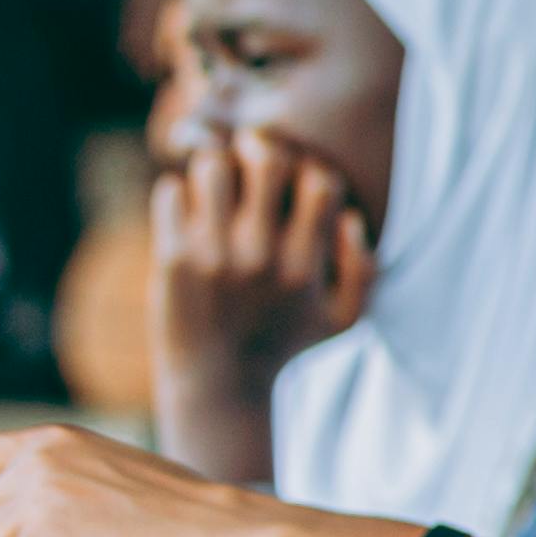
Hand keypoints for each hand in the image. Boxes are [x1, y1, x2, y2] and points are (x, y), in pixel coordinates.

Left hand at [150, 129, 373, 394]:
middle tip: (250, 163)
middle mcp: (260, 255)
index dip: (310, 171)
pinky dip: (178, 192)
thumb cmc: (285, 344)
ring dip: (215, 166)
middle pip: (267, 160)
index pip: (320, 181)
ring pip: (212, 166)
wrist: (217, 384)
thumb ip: (365, 270)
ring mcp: (212, 255)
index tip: (294, 186)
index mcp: (305, 265)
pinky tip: (188, 211)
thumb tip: (349, 220)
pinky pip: (170, 192)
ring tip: (216, 185)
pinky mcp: (171, 259)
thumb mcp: (345, 319)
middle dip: (261, 152)